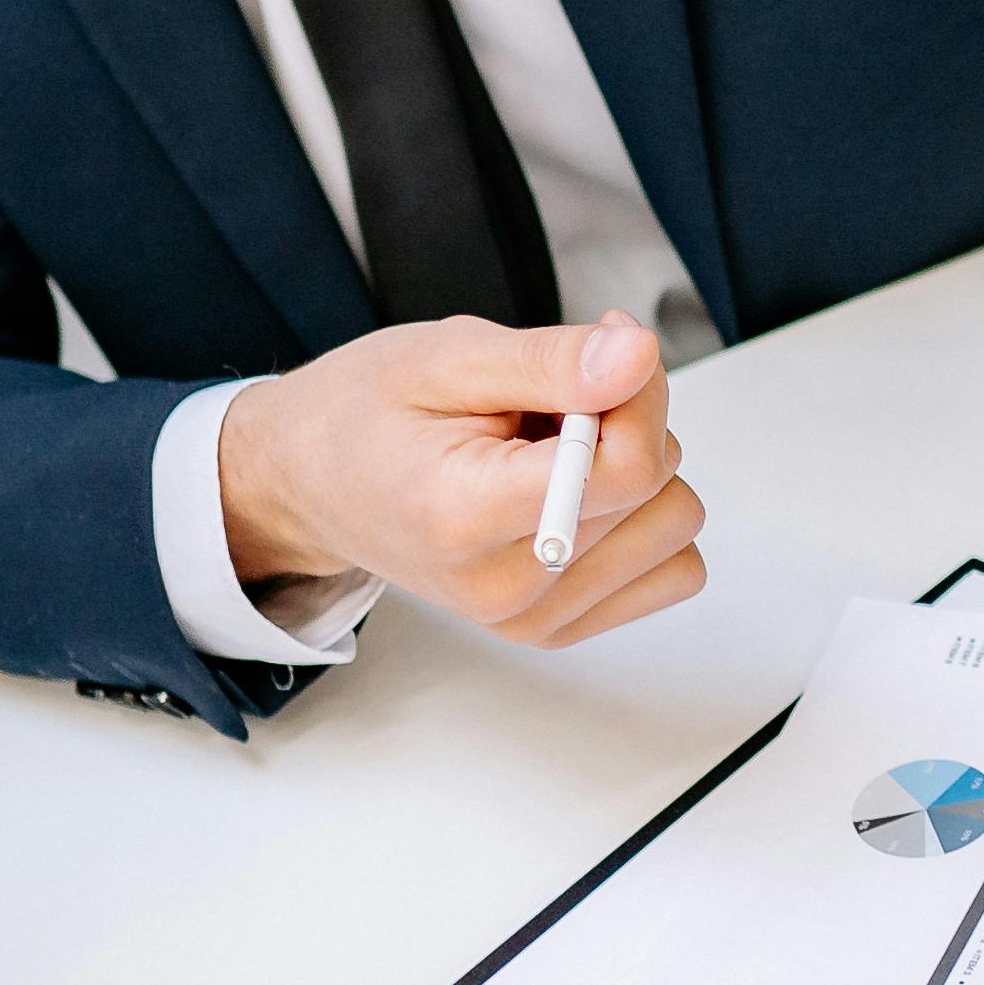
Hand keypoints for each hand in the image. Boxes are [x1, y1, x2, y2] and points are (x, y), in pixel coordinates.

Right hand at [214, 312, 702, 648]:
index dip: (636, 395)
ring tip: (549, 449)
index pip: (627, 468)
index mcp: (466, 517)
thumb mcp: (447, 357)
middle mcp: (505, 588)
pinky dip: (637, 519)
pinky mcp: (555, 629)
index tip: (598, 355)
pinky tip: (572, 492)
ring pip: (674, 529)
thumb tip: (640, 356)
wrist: (309, 485)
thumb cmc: (365, 415)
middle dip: (627, 426)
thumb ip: (552, 360)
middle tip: (548, 406)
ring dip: (633, 472)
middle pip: (657, 495)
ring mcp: (532, 620)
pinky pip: (668, 570)